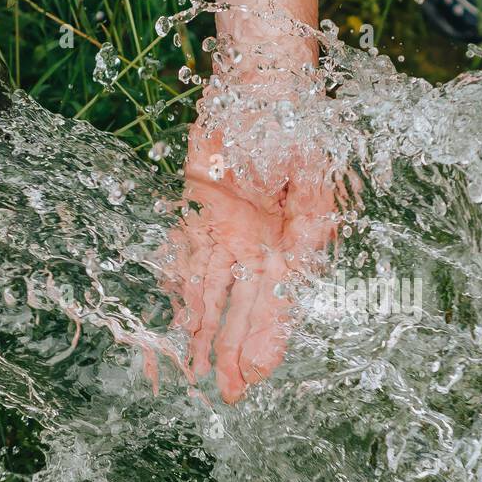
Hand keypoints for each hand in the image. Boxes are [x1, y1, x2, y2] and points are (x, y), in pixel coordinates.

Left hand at [158, 70, 342, 402]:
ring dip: (200, 338)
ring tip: (191, 378)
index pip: (278, 305)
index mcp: (294, 244)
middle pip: (240, 311)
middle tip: (226, 396)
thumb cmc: (298, 129)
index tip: (253, 378)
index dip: (265, 342)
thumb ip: (305, 241)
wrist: (263, 84)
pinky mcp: (195, 217)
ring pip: (208, 297)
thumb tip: (294, 287)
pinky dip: (173, 299)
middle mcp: (258, 247)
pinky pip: (180, 266)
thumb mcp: (314, 189)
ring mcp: (225, 235)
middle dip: (231, 354)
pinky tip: (167, 331)